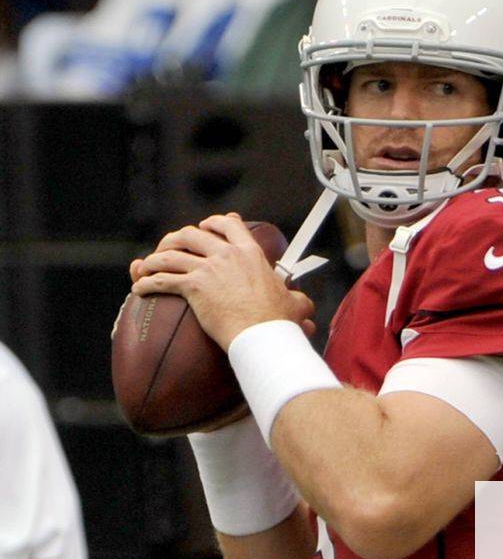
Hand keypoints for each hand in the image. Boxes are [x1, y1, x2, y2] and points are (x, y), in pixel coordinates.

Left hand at [130, 213, 316, 351]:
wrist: (264, 336)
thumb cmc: (280, 323)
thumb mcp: (296, 305)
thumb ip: (299, 300)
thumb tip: (307, 308)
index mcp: (250, 253)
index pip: (228, 224)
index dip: (213, 223)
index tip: (204, 227)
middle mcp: (227, 255)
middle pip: (190, 234)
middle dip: (174, 239)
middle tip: (168, 248)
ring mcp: (208, 269)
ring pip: (170, 253)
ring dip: (154, 259)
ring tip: (147, 267)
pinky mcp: (193, 287)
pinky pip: (161, 279)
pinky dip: (146, 282)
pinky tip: (139, 288)